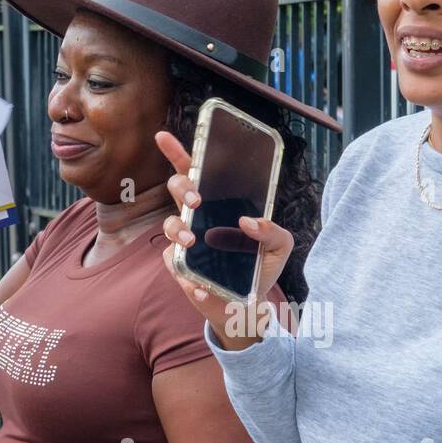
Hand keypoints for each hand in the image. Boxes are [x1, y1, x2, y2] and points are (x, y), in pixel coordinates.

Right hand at [154, 127, 292, 349]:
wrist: (247, 306)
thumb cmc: (259, 269)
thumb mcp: (278, 246)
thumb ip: (274, 231)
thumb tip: (249, 222)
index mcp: (218, 204)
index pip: (195, 173)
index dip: (178, 153)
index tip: (163, 136)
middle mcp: (198, 219)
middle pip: (177, 189)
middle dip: (182, 188)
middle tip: (197, 200)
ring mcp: (185, 243)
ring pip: (169, 225)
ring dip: (177, 230)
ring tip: (191, 242)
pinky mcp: (180, 268)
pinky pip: (174, 264)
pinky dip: (187, 275)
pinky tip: (202, 286)